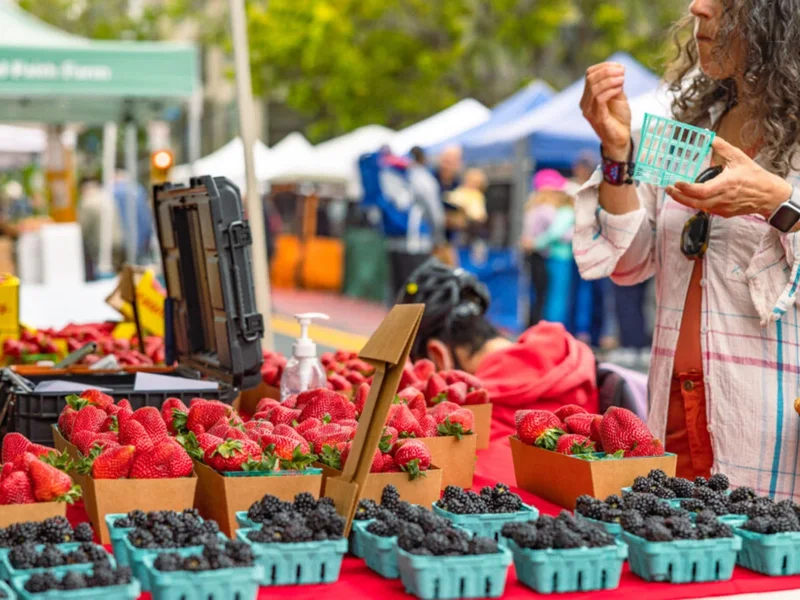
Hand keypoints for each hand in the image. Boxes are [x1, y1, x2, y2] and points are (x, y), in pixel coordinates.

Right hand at [580, 62, 630, 159]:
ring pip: (594, 87)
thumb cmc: (618, 118)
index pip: (590, 74)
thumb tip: (618, 69)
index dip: (604, 66)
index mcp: (588, 96)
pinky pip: (600, 99)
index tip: (620, 67)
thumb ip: (615, 84)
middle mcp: (585, 103)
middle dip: (608, 71)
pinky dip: (611, 90)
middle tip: (623, 72)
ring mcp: (589, 111)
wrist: (620, 138)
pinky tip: (620, 89)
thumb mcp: (618, 96)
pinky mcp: (597, 118)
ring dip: (610, 80)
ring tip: (623, 79)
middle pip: (591, 78)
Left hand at [666, 137, 791, 219]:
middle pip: (695, 202)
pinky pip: (706, 210)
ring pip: (698, 207)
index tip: (676, 183)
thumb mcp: (739, 158)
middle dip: (679, 196)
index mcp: (726, 185)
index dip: (687, 189)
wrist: (769, 196)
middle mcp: (722, 199)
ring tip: (674, 192)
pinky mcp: (723, 213)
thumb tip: (708, 136)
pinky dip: (695, 204)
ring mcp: (722, 208)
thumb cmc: (755, 176)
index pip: (701, 191)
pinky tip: (689, 197)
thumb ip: (722, 147)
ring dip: (685, 201)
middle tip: (668, 189)